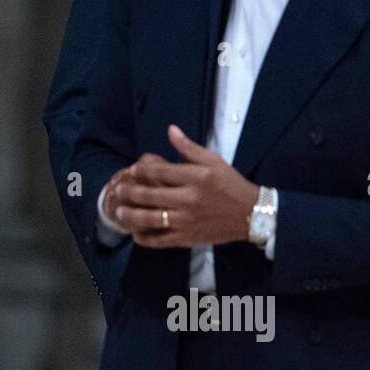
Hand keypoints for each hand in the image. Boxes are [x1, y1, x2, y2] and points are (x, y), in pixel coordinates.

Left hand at [104, 124, 258, 248]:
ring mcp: (187, 220)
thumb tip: (170, 129)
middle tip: (117, 189)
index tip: (131, 169)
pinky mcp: (189, 237)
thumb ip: (188, 147)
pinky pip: (162, 240)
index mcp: (195, 177)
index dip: (140, 169)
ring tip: (119, 211)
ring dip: (131, 215)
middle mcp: (189, 199)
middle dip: (129, 192)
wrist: (251, 213)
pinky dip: (146, 238)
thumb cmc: (231, 184)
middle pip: (150, 195)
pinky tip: (136, 234)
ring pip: (151, 219)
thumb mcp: (213, 161)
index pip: (159, 171)